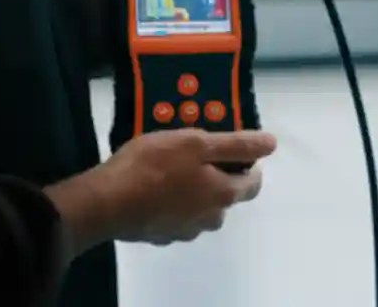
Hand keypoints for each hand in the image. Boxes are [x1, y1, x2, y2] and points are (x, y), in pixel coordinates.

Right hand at [45, 130, 277, 253]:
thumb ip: (236, 145)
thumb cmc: (154, 166)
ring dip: (195, 189)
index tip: (234, 148)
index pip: (253, 183)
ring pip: (201, 207)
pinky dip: (173, 202)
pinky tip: (155, 187)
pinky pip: (176, 215)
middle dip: (219, 174)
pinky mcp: (160, 234)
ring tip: (174, 166)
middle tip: (197, 152)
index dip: (250, 163)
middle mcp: (210, 218)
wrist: (106, 202)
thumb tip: (271, 144)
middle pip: (226, 196)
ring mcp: (184, 230)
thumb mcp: (197, 142)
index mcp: (224, 194)